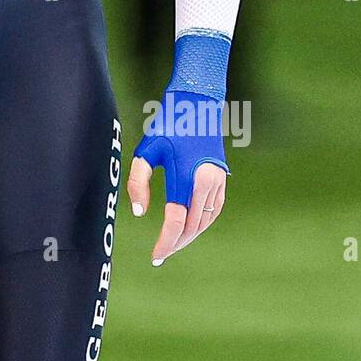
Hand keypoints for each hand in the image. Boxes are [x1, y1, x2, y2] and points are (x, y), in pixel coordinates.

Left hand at [127, 90, 228, 264]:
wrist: (197, 104)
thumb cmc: (167, 126)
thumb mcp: (146, 150)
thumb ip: (138, 182)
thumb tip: (141, 213)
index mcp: (186, 176)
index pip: (176, 220)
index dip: (165, 242)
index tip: (155, 256)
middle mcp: (205, 182)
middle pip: (192, 225)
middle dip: (175, 243)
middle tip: (160, 255)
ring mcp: (217, 181)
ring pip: (205, 220)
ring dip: (189, 236)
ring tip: (172, 244)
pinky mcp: (221, 178)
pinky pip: (214, 210)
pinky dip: (202, 223)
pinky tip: (190, 227)